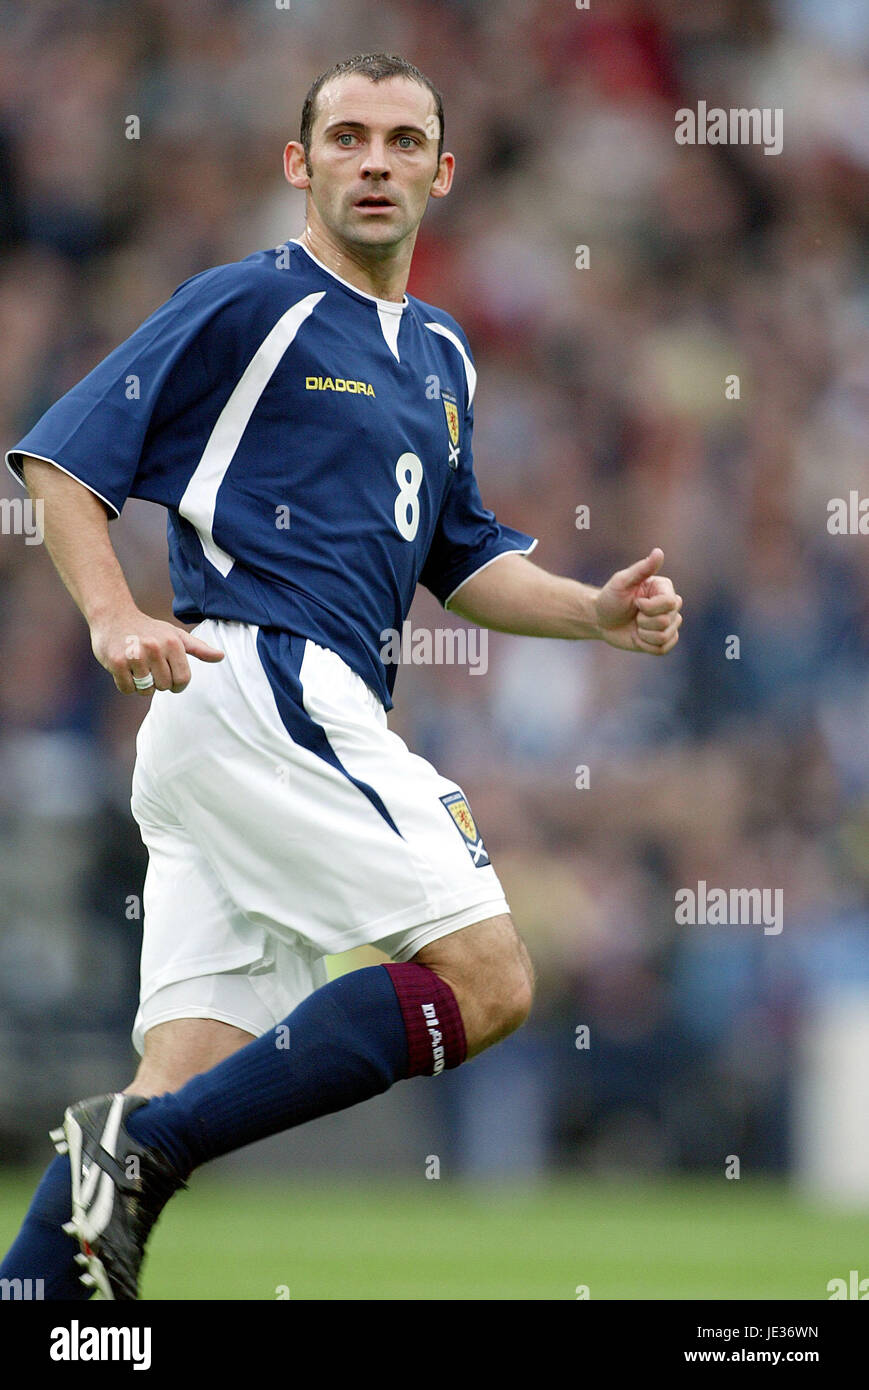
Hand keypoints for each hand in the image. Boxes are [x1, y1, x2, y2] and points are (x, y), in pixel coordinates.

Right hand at [90, 609, 224, 694]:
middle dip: (158, 682)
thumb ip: (199, 648)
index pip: (183, 680)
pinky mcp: (116, 662)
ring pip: (145, 690)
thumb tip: (221, 656)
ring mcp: (135, 655)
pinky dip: (126, 685)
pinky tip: (124, 668)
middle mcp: (155, 648)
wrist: (114, 616)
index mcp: (173, 643)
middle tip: (149, 667)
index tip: (169, 678)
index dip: (176, 684)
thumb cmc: (149, 629)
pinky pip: (127, 689)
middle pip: (164, 686)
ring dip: (142, 685)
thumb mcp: (176, 635)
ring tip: (137, 666)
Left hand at [594, 548, 682, 654]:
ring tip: (635, 626)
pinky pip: (662, 649)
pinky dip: (645, 645)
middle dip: (644, 621)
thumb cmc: (610, 598)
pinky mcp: (663, 641)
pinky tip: (637, 637)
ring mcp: (669, 625)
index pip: (670, 603)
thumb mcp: (622, 582)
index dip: (650, 607)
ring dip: (643, 634)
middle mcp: (671, 606)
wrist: (600, 619)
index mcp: (665, 589)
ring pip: (664, 637)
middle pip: (667, 621)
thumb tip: (659, 552)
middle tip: (633, 614)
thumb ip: (642, 568)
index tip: (636, 602)